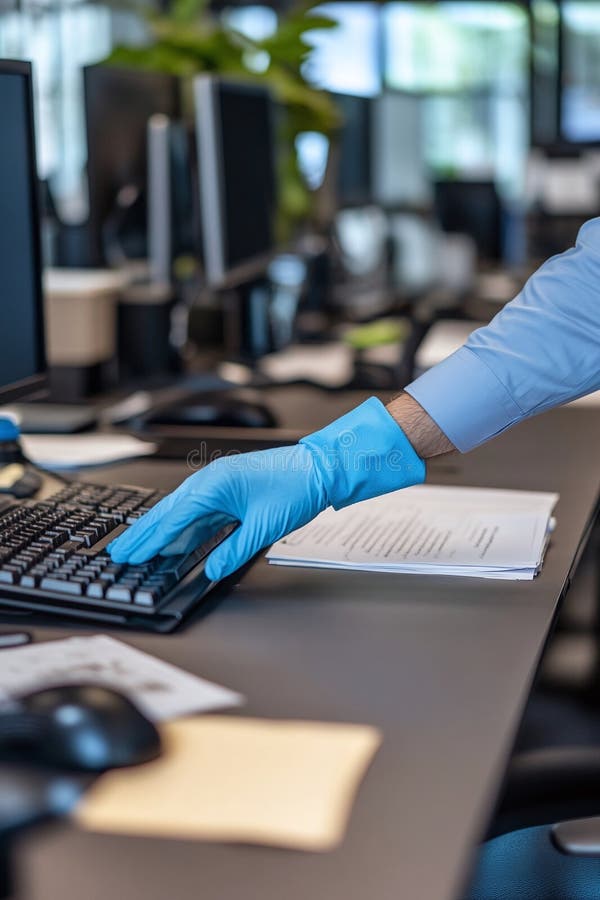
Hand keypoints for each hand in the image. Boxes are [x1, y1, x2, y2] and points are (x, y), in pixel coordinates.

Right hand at [109, 444, 326, 580]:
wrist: (320, 468)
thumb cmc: (296, 487)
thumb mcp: (264, 526)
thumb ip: (234, 551)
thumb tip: (211, 569)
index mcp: (214, 485)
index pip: (173, 518)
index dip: (150, 540)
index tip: (131, 555)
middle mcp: (210, 482)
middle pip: (169, 513)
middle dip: (144, 534)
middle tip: (120, 552)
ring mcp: (218, 486)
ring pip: (181, 513)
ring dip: (160, 532)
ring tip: (139, 548)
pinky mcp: (228, 493)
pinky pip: (198, 514)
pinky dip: (183, 529)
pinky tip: (174, 542)